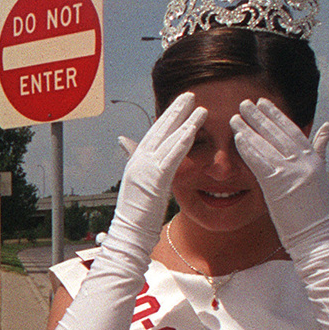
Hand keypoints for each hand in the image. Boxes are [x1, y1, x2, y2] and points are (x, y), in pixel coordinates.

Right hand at [107, 91, 203, 249]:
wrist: (129, 233)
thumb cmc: (137, 217)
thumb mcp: (139, 189)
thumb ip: (141, 167)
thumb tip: (130, 151)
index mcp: (136, 162)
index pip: (153, 134)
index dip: (167, 118)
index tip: (179, 105)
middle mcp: (138, 161)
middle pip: (159, 131)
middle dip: (175, 112)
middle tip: (190, 96)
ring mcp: (145, 168)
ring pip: (167, 139)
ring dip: (184, 122)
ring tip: (199, 107)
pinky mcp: (155, 178)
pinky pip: (172, 155)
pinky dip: (183, 140)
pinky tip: (194, 129)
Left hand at [232, 98, 328, 249]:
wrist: (317, 235)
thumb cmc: (315, 209)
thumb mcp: (320, 173)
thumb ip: (319, 148)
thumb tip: (327, 125)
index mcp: (313, 158)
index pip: (293, 130)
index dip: (277, 115)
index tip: (264, 102)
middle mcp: (304, 162)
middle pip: (278, 134)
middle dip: (260, 117)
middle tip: (245, 102)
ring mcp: (292, 173)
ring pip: (268, 145)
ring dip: (250, 129)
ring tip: (236, 116)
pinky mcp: (279, 186)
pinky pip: (260, 163)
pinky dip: (249, 149)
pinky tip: (238, 138)